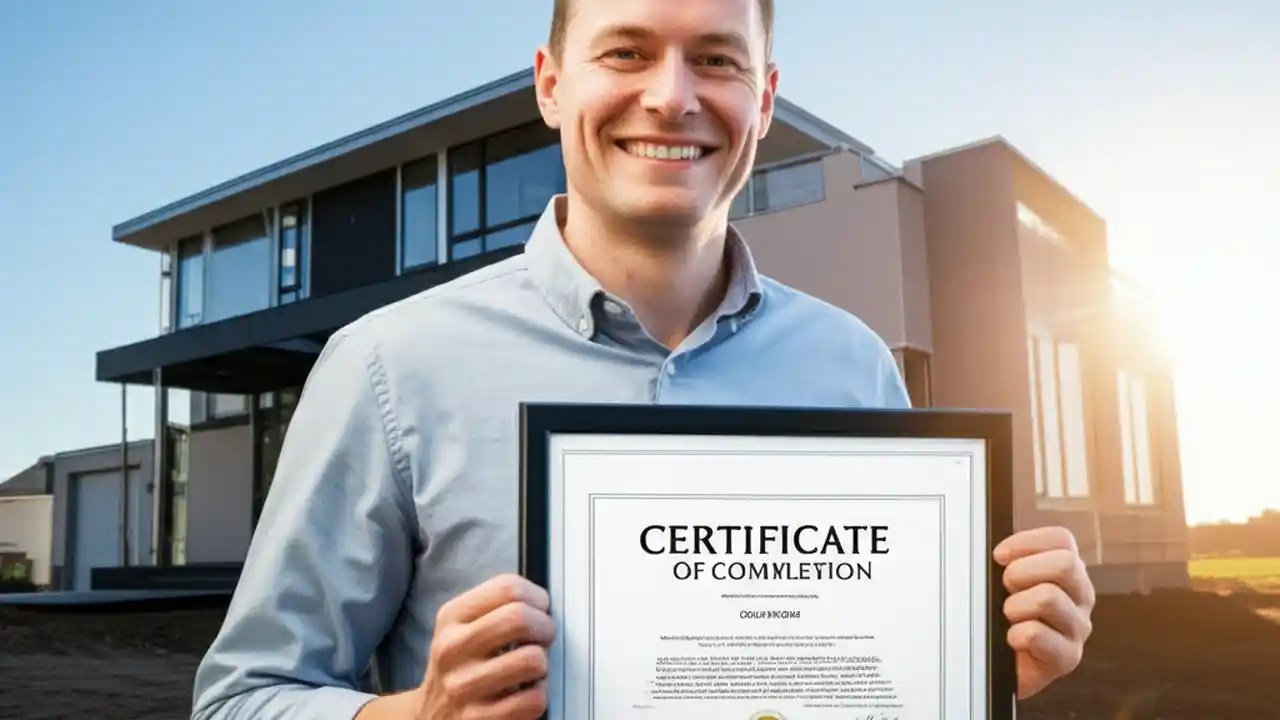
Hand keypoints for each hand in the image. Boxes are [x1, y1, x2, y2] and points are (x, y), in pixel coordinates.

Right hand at [416, 573, 554, 719]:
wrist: (427, 716)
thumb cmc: (457, 666)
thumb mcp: (459, 625)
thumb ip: (495, 606)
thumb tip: (541, 602)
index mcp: (451, 617)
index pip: (508, 587)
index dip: (537, 597)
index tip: (540, 608)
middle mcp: (453, 648)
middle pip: (520, 618)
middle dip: (545, 627)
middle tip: (544, 637)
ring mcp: (464, 686)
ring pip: (532, 660)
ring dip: (543, 664)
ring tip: (531, 667)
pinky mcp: (478, 718)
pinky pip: (533, 699)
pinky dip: (539, 695)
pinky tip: (524, 692)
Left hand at [994, 526, 1094, 698]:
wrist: (997, 667)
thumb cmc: (999, 619)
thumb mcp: (1002, 584)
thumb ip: (1007, 563)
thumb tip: (997, 552)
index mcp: (1068, 571)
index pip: (1062, 540)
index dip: (1026, 542)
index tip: (999, 556)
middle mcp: (1081, 596)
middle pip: (1065, 564)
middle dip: (1022, 572)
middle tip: (1006, 589)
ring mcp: (1078, 627)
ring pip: (1048, 598)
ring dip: (1015, 607)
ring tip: (1008, 619)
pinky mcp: (1068, 657)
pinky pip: (1035, 634)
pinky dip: (1014, 635)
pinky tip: (1012, 641)